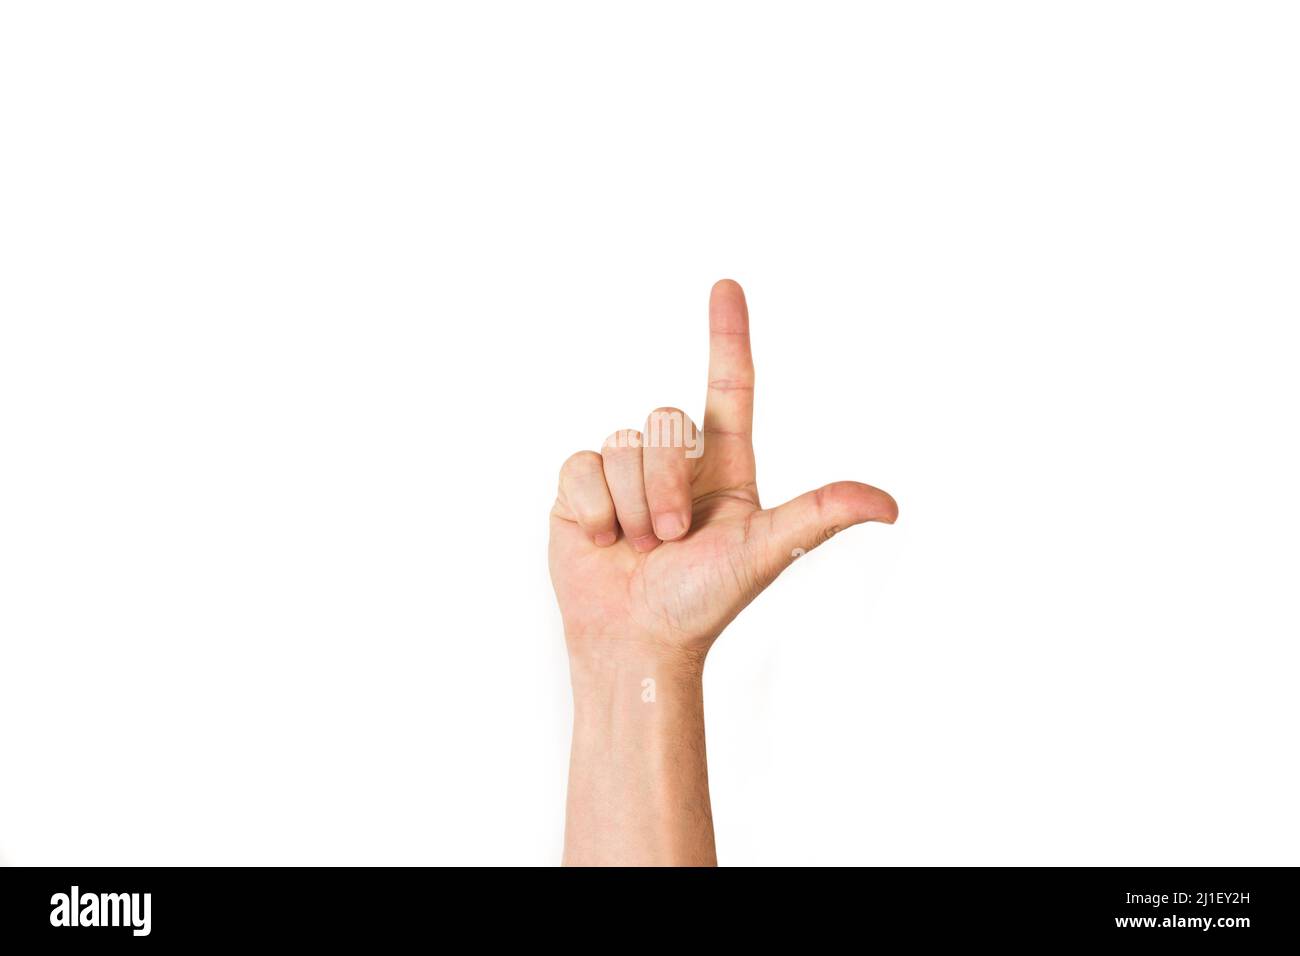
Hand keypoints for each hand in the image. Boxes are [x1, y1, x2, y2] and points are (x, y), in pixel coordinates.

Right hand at [549, 279, 896, 666]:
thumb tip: (890, 505)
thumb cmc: (702, 602)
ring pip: (623, 445)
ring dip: (632, 506)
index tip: (726, 287)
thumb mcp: (765, 551)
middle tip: (674, 540)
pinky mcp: (581, 487)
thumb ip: (818, 515)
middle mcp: (675, 461)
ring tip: (639, 547)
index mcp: (724, 466)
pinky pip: (582, 464)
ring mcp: (625, 472)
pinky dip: (593, 508)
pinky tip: (601, 539)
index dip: (727, 335)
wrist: (635, 641)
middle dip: (668, 487)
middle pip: (666, 420)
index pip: (728, 385)